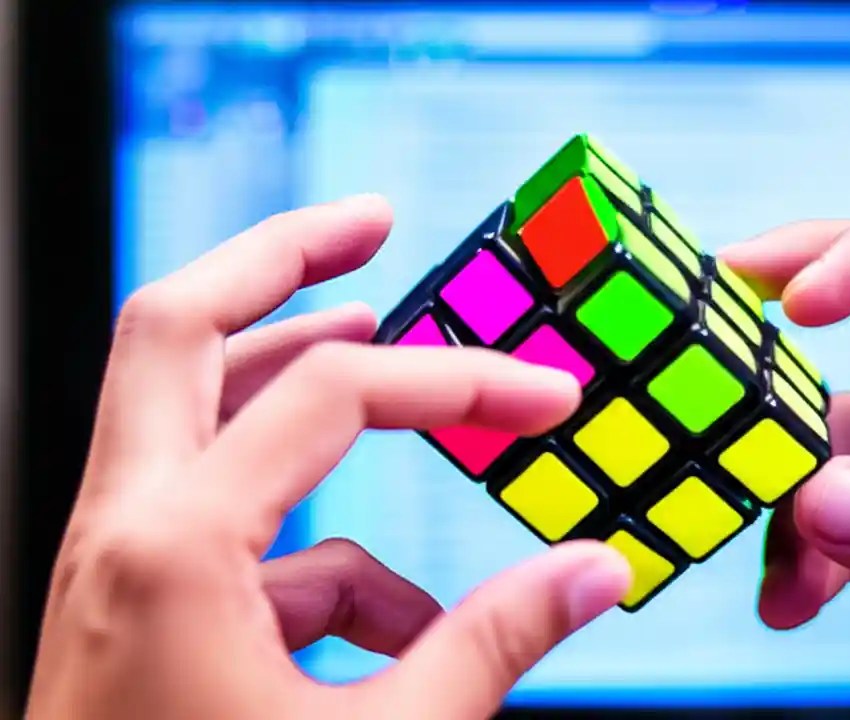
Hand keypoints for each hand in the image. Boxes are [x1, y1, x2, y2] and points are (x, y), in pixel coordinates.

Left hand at [26, 196, 631, 719]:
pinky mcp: (136, 614)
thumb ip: (498, 641)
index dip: (459, 383)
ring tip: (389, 368)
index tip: (549, 399)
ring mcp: (114, 569)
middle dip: (282, 262)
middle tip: (370, 222)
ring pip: (188, 415)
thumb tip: (602, 567)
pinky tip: (398, 621)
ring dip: (294, 389)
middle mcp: (119, 533)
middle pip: (175, 325)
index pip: (330, 397)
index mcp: (170, 551)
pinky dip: (318, 553)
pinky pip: (232, 540)